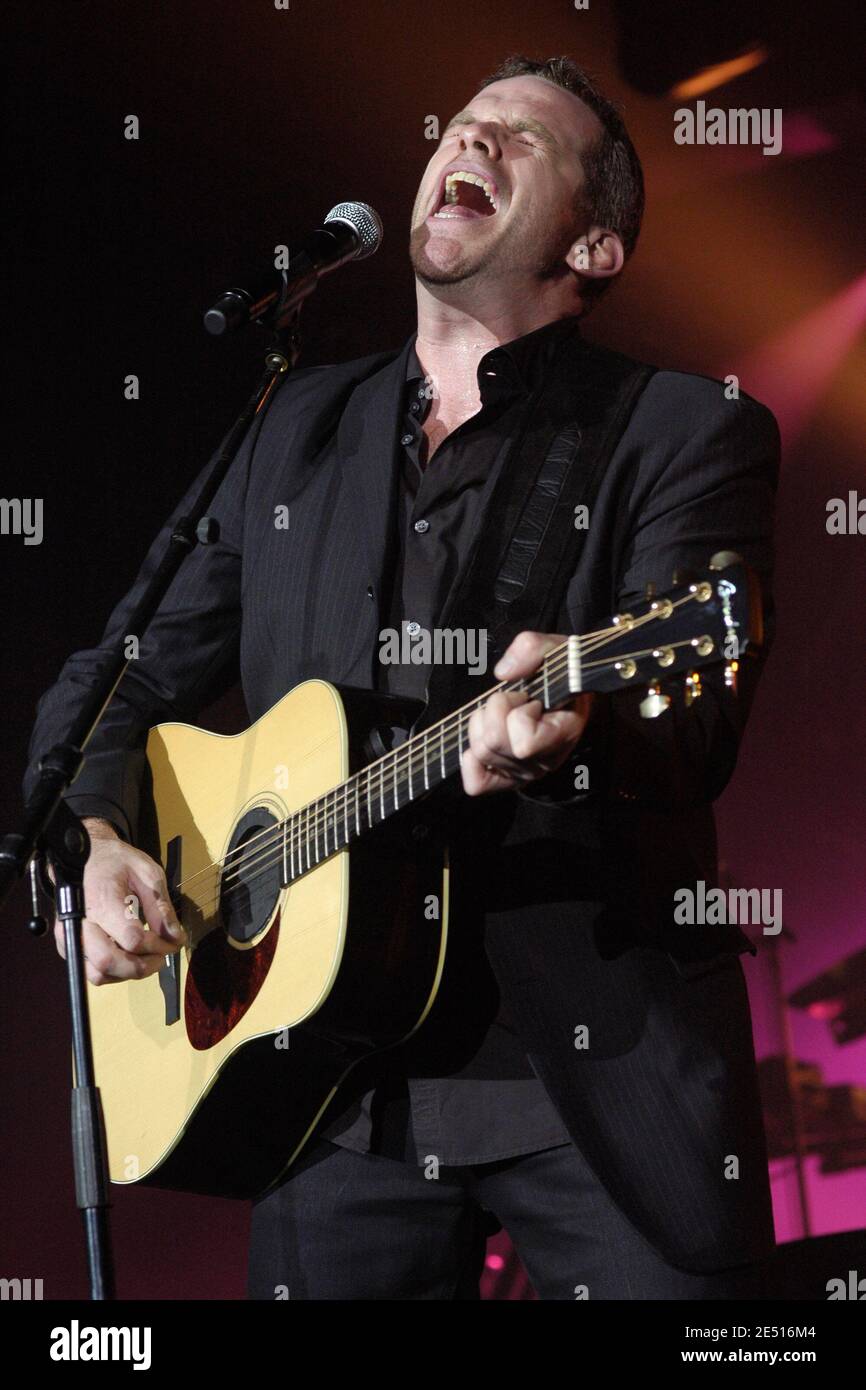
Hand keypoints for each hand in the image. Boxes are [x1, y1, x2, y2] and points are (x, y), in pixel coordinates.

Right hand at [52, 818, 185, 985]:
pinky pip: (91, 971)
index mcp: (102, 901)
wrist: (83, 857)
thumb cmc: (116, 861)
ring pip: (98, 974)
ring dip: (127, 973)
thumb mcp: (147, 873)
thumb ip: (161, 907)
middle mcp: (80, 923)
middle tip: (160, 958)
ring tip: (146, 958)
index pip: (132, 938)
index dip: (158, 946)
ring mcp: (69, 936)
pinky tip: (129, 956)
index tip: (174, 942)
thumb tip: (175, 937)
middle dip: (142, 967)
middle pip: (109, 962)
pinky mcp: (67, 945)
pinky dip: (114, 972)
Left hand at [461, 632, 592, 795]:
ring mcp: (525, 774)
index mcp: (564, 734)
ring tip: (504, 713)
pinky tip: (485, 738)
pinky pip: (476, 783)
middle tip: (515, 701)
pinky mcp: (507, 780)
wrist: (570, 690)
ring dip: (483, 724)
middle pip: (492, 744)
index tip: (531, 698)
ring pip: (480, 754)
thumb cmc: (561, 672)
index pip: (524, 738)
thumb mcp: (554, 649)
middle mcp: (546, 761)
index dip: (518, 710)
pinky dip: (472, 760)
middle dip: (495, 710)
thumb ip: (532, 649)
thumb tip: (503, 673)